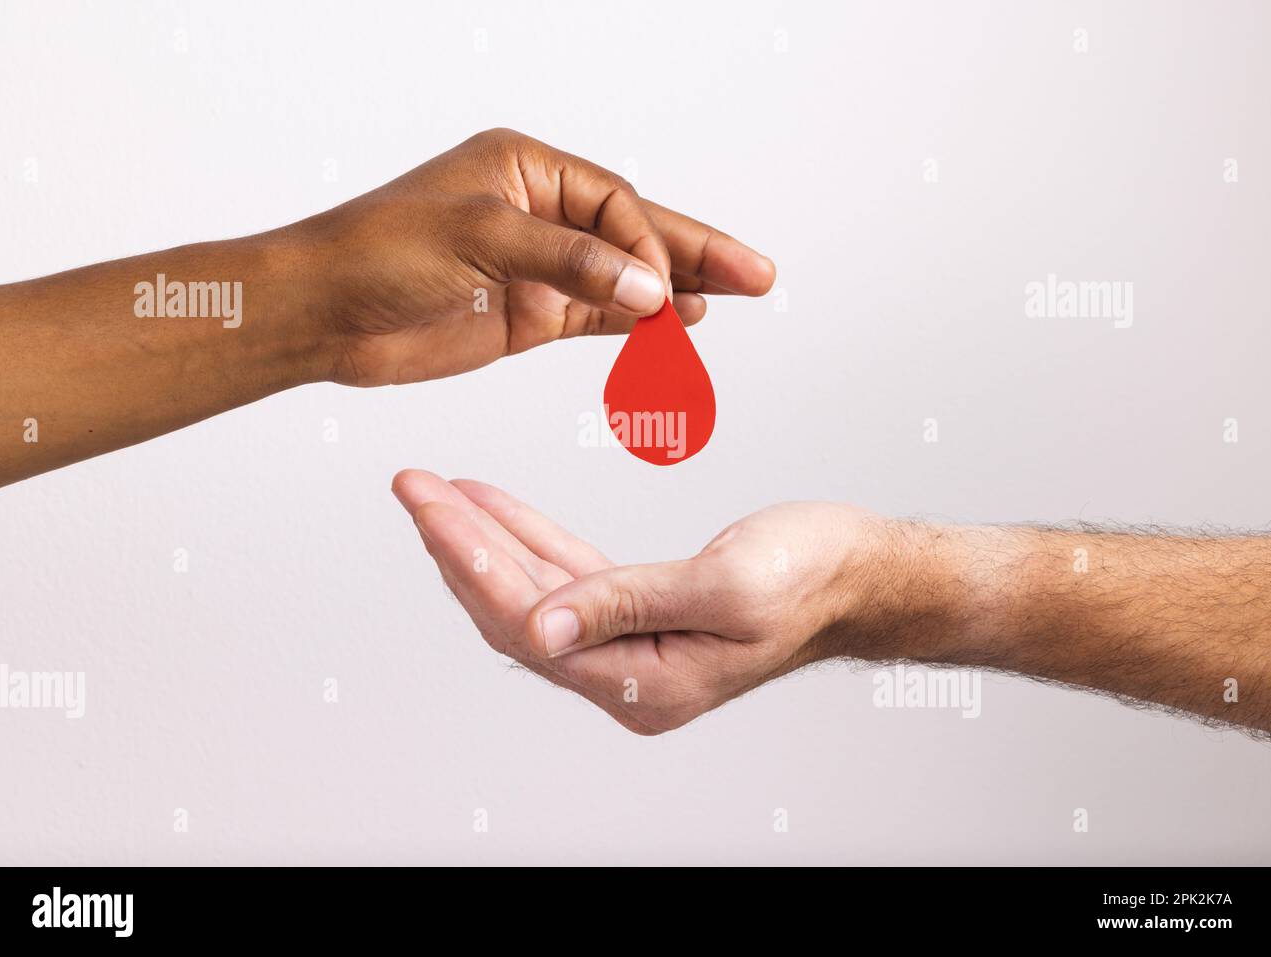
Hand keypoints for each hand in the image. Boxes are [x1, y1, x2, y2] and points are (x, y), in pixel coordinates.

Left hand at [290, 128, 775, 386]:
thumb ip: (570, 263)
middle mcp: (536, 213)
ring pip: (623, 276)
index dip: (650, 243)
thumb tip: (650, 287)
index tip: (664, 287)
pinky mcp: (526, 314)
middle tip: (760, 275)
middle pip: (635, 232)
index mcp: (524, 170)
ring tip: (733, 299)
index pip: (614, 203)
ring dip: (674, 291)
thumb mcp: (478, 241)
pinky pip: (596, 314)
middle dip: (696, 253)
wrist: (322, 315)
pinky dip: (634, 323)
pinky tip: (674, 326)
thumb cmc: (377, 254)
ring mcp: (535, 267)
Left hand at [391, 470, 933, 733]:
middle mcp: (626, 676)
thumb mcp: (724, 586)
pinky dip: (527, 537)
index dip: (473, 564)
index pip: (530, 624)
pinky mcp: (638, 613)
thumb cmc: (814, 575)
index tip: (429, 508)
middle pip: (516, 611)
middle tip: (411, 488)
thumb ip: (628, 604)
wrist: (860, 572)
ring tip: (433, 491)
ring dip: (482, 540)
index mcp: (644, 684)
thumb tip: (540, 627)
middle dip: (458, 547)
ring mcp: (629, 648)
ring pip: (532, 591)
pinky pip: (566, 576)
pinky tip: (493, 505)